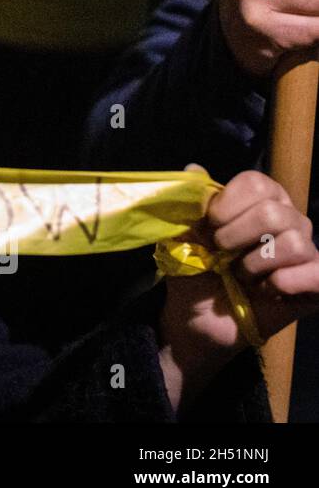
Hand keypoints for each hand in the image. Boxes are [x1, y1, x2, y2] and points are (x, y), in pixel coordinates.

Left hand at [160, 168, 318, 408]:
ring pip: (294, 242)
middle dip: (235, 237)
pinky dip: (284, 281)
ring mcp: (305, 253)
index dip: (228, 205)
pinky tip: (266, 289)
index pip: (257, 183)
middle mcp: (289, 220)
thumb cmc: (194, 272)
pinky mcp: (315, 285)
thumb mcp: (182, 236)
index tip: (209, 227)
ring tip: (241, 276)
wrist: (195, 319)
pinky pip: (317, 272)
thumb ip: (190, 203)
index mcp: (258, 201)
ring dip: (255, 264)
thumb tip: (192, 168)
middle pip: (275, 211)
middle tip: (221, 256)